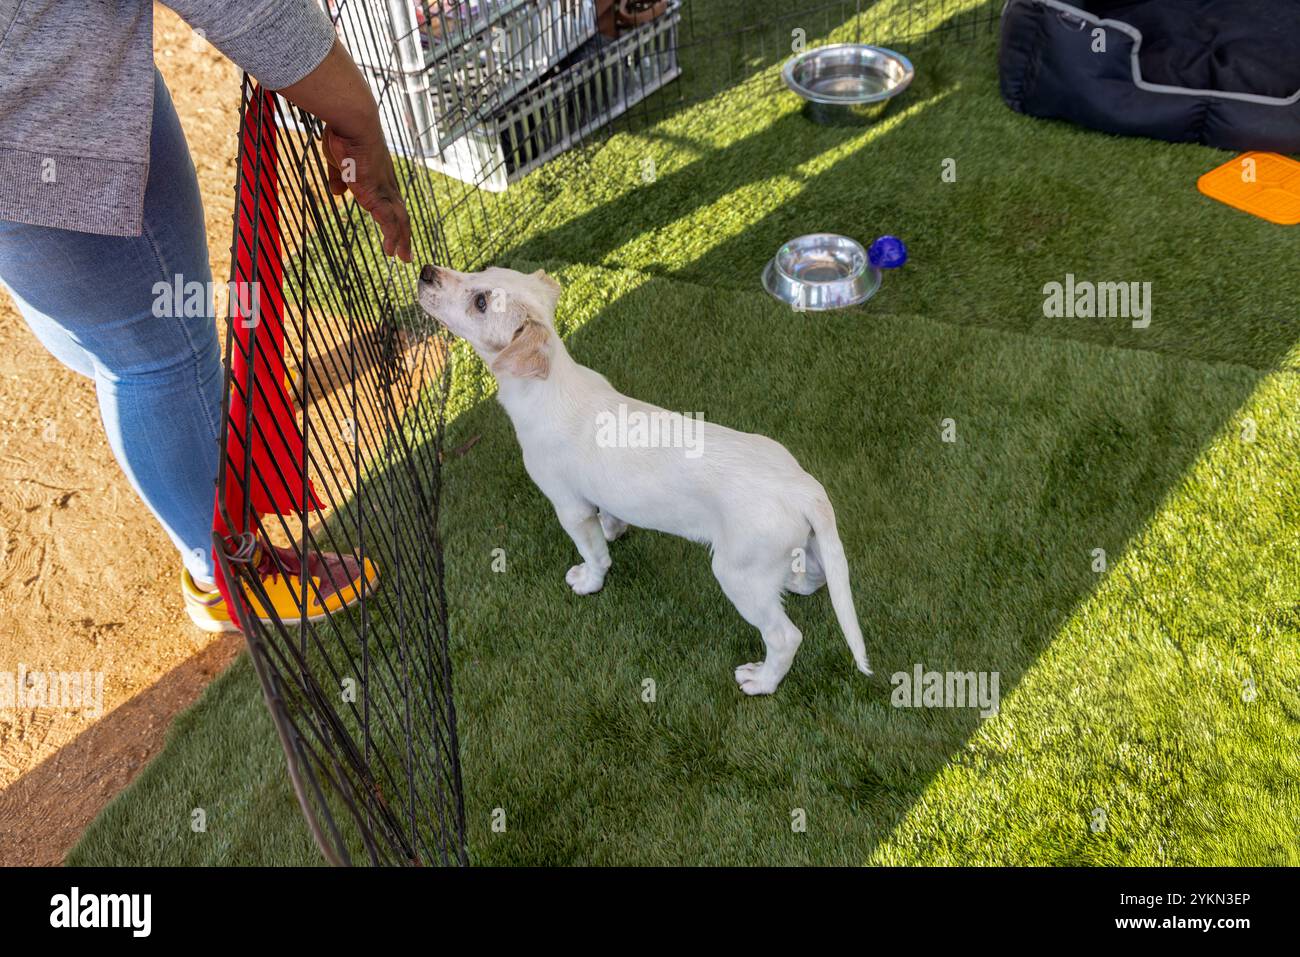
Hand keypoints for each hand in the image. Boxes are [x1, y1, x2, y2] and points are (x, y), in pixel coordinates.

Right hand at [278, 41, 413, 261]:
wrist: (352, 122)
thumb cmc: (342, 135)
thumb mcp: (337, 161)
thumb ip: (338, 177)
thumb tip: (337, 193)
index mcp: (377, 175)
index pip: (389, 200)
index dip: (392, 216)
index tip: (393, 229)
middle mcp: (386, 184)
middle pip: (399, 213)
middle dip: (403, 233)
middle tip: (405, 252)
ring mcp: (384, 189)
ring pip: (399, 220)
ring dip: (401, 239)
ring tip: (402, 257)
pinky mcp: (377, 194)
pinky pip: (389, 221)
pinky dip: (393, 237)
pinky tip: (392, 252)